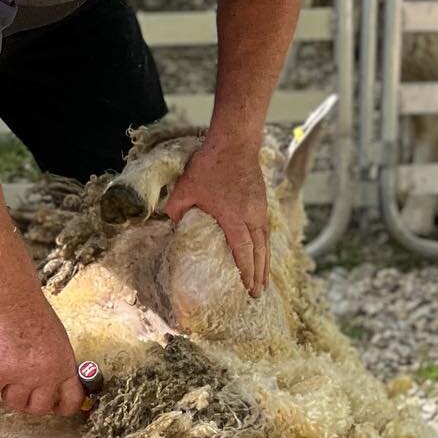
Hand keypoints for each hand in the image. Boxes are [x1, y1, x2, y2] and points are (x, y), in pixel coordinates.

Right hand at [0, 293, 83, 417]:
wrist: (14, 303)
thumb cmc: (36, 314)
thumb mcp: (59, 341)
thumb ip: (57, 362)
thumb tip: (53, 375)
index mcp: (64, 368)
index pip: (71, 401)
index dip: (62, 407)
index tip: (55, 407)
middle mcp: (46, 377)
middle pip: (39, 408)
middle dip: (31, 404)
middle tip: (25, 396)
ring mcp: (23, 378)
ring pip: (14, 403)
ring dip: (8, 396)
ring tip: (4, 383)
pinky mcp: (0, 373)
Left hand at [165, 137, 270, 296]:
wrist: (234, 143)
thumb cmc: (209, 166)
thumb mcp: (185, 189)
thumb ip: (176, 210)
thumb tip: (172, 226)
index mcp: (234, 217)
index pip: (243, 250)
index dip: (246, 271)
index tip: (247, 288)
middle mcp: (251, 216)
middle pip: (259, 252)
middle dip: (258, 275)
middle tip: (257, 295)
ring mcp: (259, 209)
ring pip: (265, 242)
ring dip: (265, 263)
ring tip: (264, 282)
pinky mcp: (261, 202)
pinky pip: (265, 231)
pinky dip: (265, 247)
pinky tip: (263, 254)